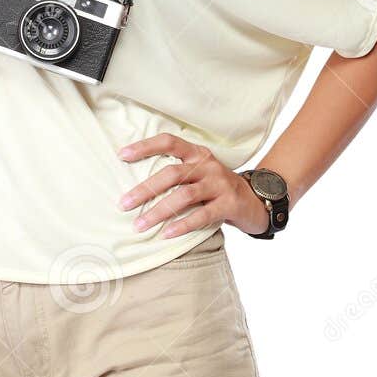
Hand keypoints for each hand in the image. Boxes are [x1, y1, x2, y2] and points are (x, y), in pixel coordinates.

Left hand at [117, 132, 271, 239]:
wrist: (255, 201)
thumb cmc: (216, 187)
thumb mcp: (198, 173)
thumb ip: (176, 172)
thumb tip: (135, 186)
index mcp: (197, 153)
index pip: (169, 142)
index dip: (145, 146)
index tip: (121, 155)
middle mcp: (207, 165)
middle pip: (171, 173)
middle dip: (144, 189)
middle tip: (123, 204)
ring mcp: (219, 183)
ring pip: (184, 195)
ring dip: (158, 211)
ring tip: (140, 224)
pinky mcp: (229, 204)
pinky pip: (202, 215)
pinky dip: (182, 225)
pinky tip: (166, 234)